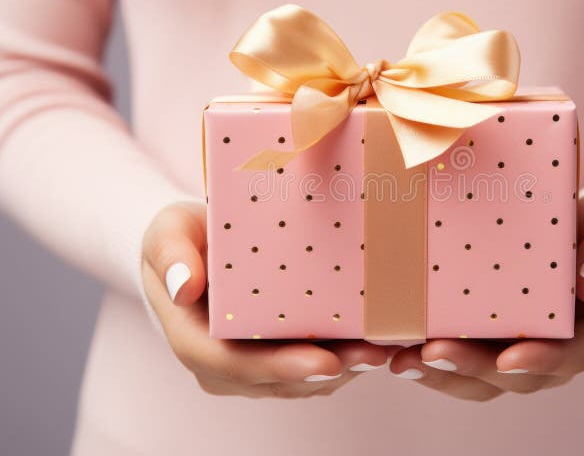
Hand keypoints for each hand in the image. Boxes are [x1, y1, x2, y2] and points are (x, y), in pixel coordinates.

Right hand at [141, 201, 390, 397]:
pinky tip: (380, 342)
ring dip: (348, 369)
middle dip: (331, 371)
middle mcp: (225, 365)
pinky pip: (314, 365)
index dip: (281, 367)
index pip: (235, 365)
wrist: (194, 246)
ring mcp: (253, 365)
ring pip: (304, 379)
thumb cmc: (181, 237)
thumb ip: (170, 255)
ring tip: (388, 349)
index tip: (325, 361)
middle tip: (375, 355)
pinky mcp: (279, 354)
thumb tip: (184, 286)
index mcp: (195, 341)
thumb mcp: (166, 234)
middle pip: (280, 378)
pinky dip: (347, 357)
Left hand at [388, 191, 583, 400]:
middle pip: (513, 376)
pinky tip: (393, 344)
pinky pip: (463, 352)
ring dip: (439, 373)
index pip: (570, 357)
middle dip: (470, 369)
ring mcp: (523, 345)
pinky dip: (429, 354)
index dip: (540, 363)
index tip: (508, 360)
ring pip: (480, 376)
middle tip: (429, 355)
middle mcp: (557, 350)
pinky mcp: (494, 333)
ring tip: (397, 360)